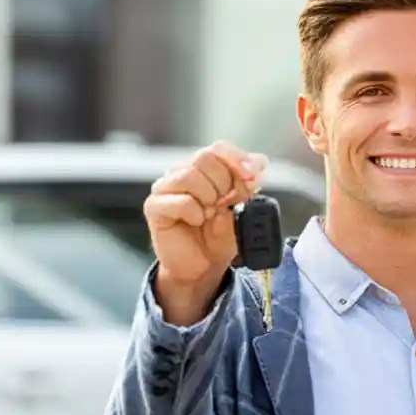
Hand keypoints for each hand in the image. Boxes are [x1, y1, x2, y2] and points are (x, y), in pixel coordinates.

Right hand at [143, 141, 267, 323]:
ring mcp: (166, 188)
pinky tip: (196, 221)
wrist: (204, 266)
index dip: (237, 159)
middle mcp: (183, 173)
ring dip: (208, 197)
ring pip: (189, 176)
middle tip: (224, 204)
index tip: (251, 177)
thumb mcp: (242, 209)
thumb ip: (249, 184)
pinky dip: (194, 212)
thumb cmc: (220, 236)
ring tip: (209, 213)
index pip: (218, 148)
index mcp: (205, 169)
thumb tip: (259, 161)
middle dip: (223, 183)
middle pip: (204, 158)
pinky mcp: (155, 207)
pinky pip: (179, 201)